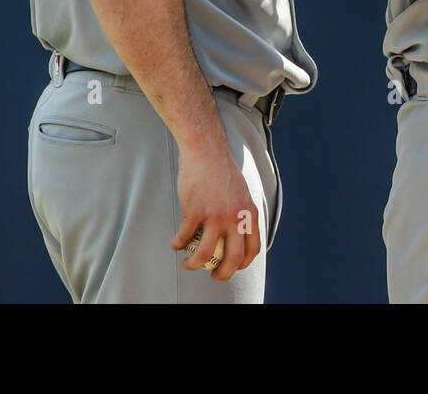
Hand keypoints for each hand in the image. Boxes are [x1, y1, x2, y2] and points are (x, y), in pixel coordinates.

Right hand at [171, 139, 260, 281]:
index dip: (242, 264)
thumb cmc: (222, 172)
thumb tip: (238, 235)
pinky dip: (178, 244)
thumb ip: (242, 213)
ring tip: (188, 264)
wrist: (206, 151)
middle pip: (232, 258)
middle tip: (213, 276)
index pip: (252, 249)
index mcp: (249, 213)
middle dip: (222, 274)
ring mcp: (215, 215)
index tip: (232, 267)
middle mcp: (235, 217)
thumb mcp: (242, 193)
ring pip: (205, 254)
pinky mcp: (195, 211)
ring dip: (194, 265)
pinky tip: (175, 244)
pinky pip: (185, 237)